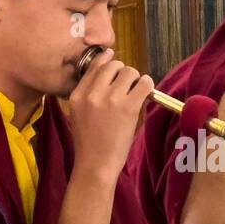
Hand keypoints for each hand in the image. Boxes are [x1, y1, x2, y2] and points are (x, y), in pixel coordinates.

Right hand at [66, 49, 152, 179]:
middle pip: (113, 65)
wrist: (95, 165)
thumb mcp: (79, 114)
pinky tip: (145, 93)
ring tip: (135, 91)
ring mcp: (111, 99)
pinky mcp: (128, 107)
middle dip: (122, 72)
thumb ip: (88, 94)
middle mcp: (93, 93)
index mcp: (77, 94)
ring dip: (135, 79)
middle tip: (126, 85)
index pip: (94, 65)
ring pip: (129, 71)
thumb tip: (107, 76)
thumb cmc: (89, 143)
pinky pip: (144, 83)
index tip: (112, 58)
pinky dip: (147, 85)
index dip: (106, 60)